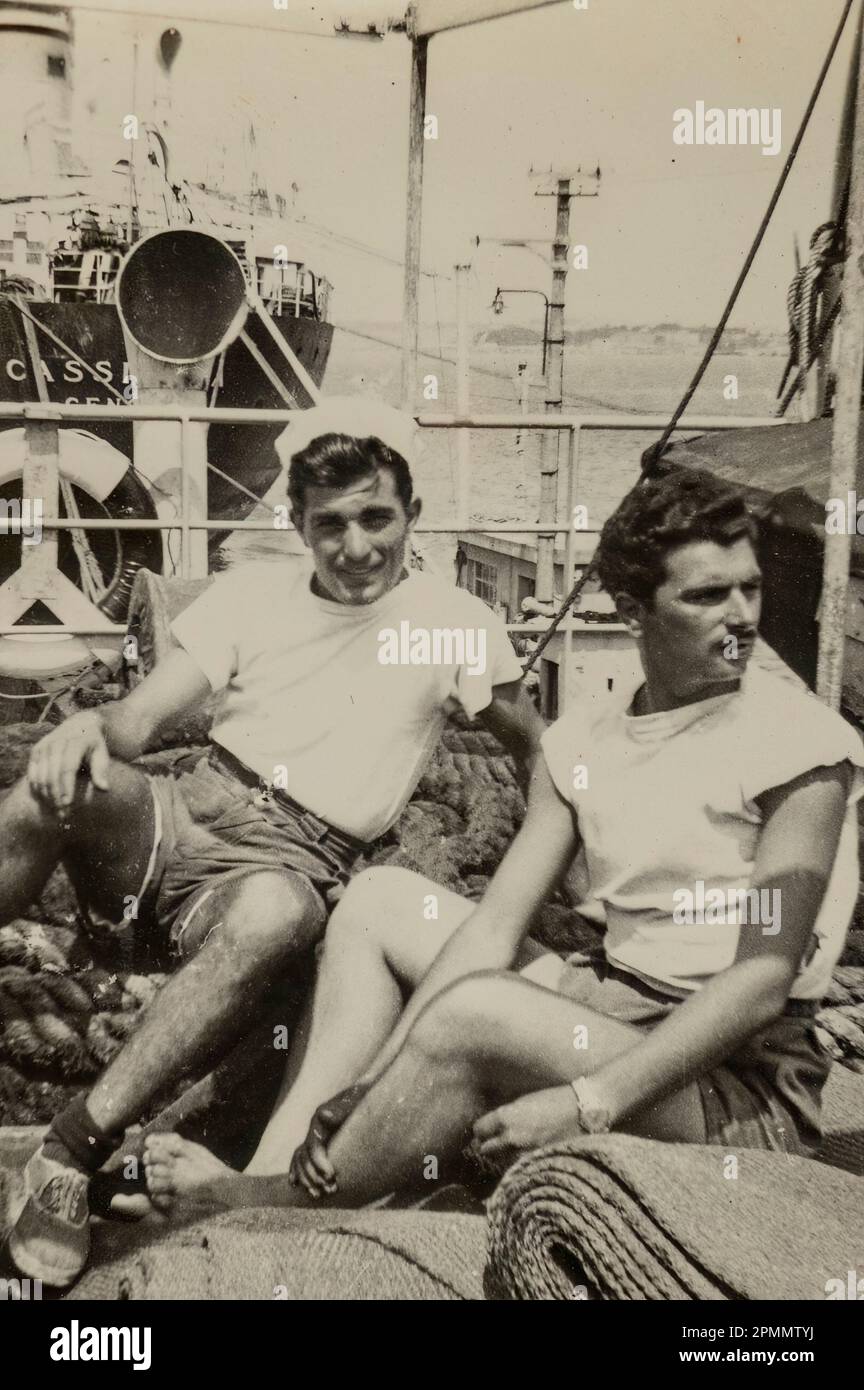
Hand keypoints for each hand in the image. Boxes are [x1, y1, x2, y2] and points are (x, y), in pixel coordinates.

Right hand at [27, 713, 109, 813]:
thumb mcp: (102, 754)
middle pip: (51, 775)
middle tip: (63, 813)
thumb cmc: (94, 745)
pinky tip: (46, 801)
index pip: (67, 768)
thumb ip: (101, 770)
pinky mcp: (36, 751)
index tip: (68, 804)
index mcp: (75, 741)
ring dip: (46, 796)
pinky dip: (37, 789)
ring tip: (56, 811)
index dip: (66, 787)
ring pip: (40, 776)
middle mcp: (56, 742)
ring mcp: (44, 746)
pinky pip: (32, 774)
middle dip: (56, 796)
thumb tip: (104, 789)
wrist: (80, 724)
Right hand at [288, 1081, 370, 1198]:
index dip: (319, 1162)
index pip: (313, 1145)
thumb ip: (341, 1109)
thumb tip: (324, 1114)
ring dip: (308, 1178)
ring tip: (320, 1194)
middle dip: (315, 1174)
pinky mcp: (318, 1143)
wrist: (366, 1095)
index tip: (331, 1175)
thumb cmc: (364, 1098)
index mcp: (322, 1118)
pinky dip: (297, 1171)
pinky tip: (295, 1185)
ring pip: (301, 1159)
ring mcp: (315, 1135)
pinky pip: (300, 1158)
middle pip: (305, 1155)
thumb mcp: (357, 1102)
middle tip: (331, 1189)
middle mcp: (315, 1127)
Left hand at [473, 1086, 586, 1161]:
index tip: (484, 1131)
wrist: (583, 1111)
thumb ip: (505, 1116)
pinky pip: (519, 1167)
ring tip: (511, 1149)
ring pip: (501, 1161)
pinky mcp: (537, 1163)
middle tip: (493, 1142)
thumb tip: (491, 1128)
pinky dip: (518, 1163)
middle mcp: (512, 1137)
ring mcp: (525, 1153)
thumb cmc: (553, 1101)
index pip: (479, 1130)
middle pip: (485, 1150)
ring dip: (503, 1157)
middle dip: (487, 1146)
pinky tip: (524, 1156)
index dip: (480, 1130)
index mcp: (506, 1117)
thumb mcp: (524, 1102)